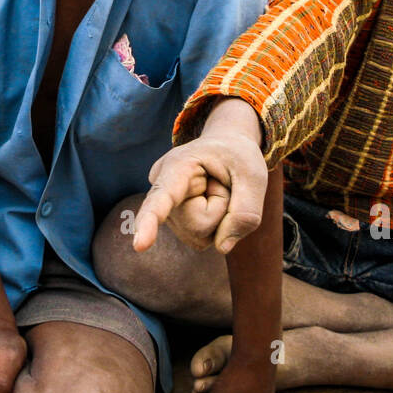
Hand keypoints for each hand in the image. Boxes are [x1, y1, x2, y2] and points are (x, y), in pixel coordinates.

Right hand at [136, 133, 267, 254]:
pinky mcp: (174, 221)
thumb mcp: (254, 176)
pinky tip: (210, 201)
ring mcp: (166, 207)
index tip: (139, 245)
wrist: (225, 145)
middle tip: (224, 183)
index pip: (161, 198)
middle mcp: (161, 187)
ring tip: (216, 189)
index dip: (149, 221)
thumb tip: (222, 247)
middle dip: (222, 211)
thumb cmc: (238, 155)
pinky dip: (214, 224)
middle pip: (198, 226)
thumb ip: (246, 212)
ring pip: (198, 235)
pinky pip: (199, 238)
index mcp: (178, 166)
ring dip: (218, 218)